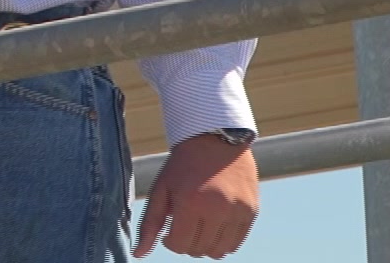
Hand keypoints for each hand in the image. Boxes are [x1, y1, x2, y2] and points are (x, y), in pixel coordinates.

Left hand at [134, 134, 258, 257]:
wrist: (215, 139)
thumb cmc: (182, 166)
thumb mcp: (160, 190)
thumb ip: (149, 224)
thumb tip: (138, 254)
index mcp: (191, 203)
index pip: (180, 245)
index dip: (170, 242)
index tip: (168, 231)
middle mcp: (217, 209)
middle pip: (199, 249)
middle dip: (187, 243)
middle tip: (183, 226)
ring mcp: (237, 211)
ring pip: (219, 251)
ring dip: (205, 245)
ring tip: (198, 226)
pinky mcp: (251, 211)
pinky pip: (235, 243)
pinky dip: (222, 241)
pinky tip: (213, 225)